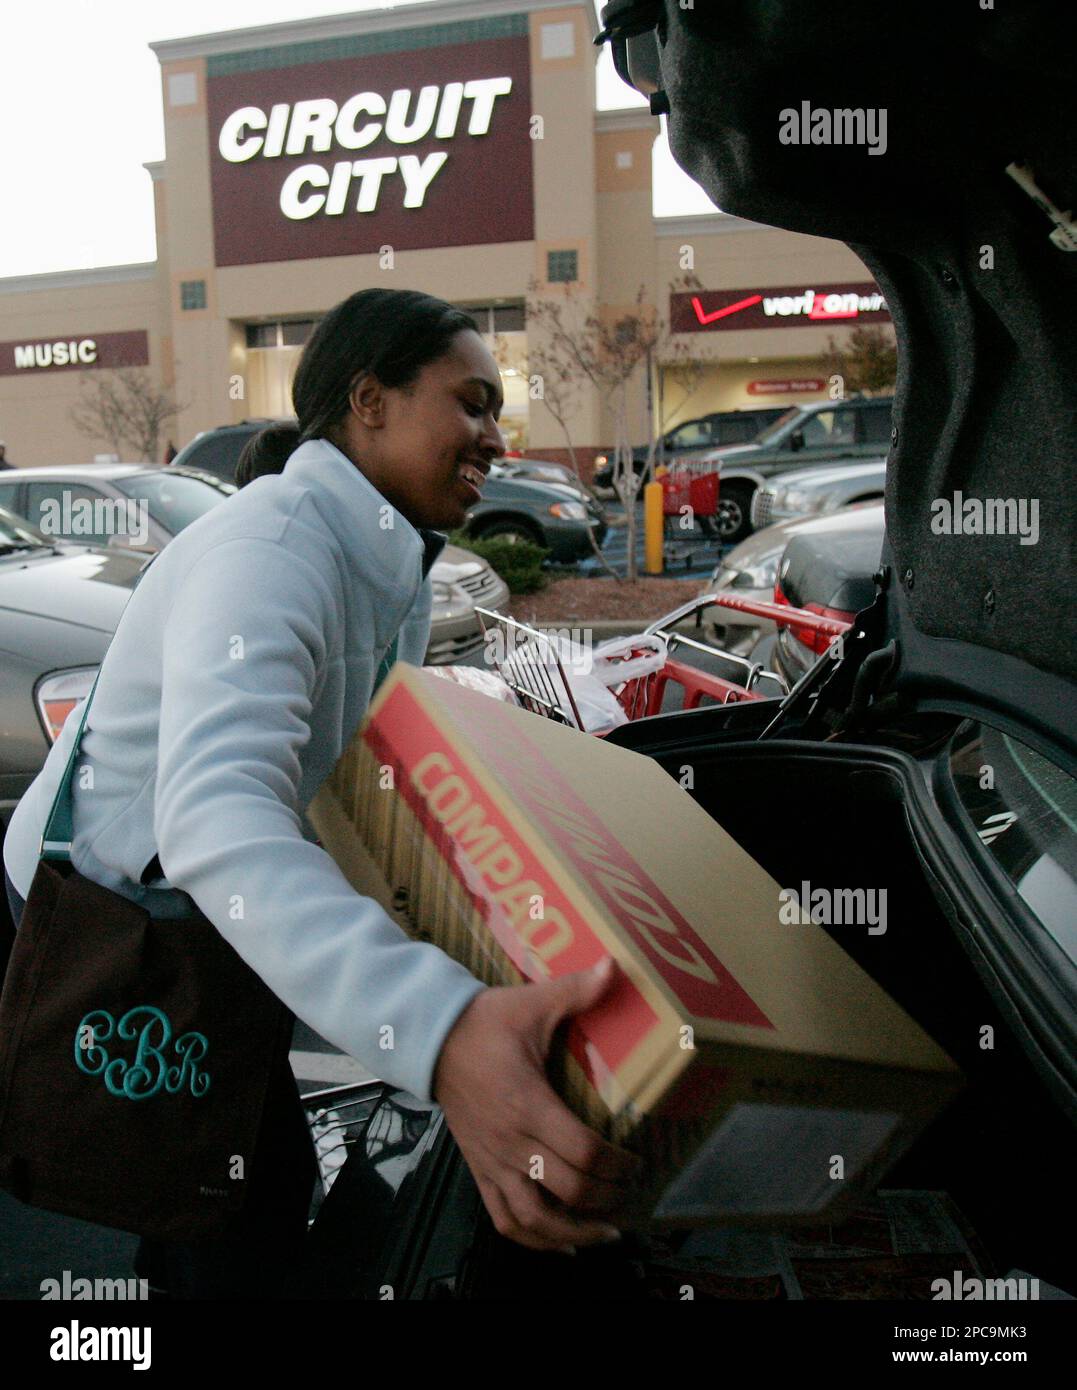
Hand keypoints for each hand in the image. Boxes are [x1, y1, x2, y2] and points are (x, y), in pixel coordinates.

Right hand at [432, 956, 643, 1252]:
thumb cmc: (485, 1023)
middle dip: (607, 1198)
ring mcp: (492, 1161)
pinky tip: (560, 1245)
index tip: (637, 1162)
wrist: (430, 1039)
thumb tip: (615, 967)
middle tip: (631, 1192)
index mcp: (528, 1104)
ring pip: (534, 1219)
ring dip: (573, 1233)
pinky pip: (504, 1218)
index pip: (582, 1152)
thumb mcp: (533, 1003)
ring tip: (605, 1233)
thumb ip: (576, 991)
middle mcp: (511, 1141)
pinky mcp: (479, 1169)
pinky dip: (533, 1240)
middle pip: (567, 1189)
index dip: (617, 1165)